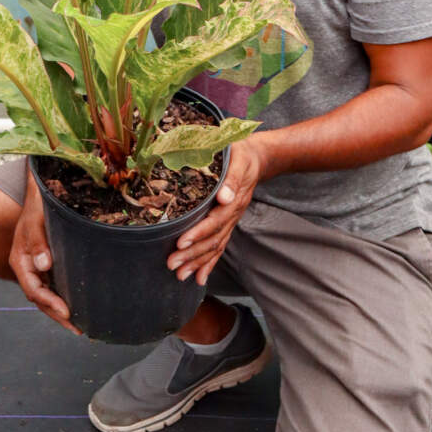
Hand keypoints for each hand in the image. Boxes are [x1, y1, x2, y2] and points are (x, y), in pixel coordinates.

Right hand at [9, 170, 81, 334]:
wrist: (39, 191)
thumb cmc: (37, 204)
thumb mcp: (35, 219)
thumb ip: (37, 240)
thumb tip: (45, 265)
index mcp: (21, 260)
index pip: (34, 290)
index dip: (50, 303)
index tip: (68, 312)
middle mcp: (29, 267)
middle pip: (41, 298)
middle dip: (58, 315)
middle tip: (79, 329)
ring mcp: (38, 266)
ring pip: (48, 294)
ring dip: (62, 310)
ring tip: (82, 325)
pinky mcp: (49, 262)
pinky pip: (55, 284)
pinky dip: (65, 296)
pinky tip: (81, 303)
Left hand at [167, 136, 265, 285]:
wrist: (259, 158)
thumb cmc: (243, 154)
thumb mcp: (240, 159)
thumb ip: (232, 178)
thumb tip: (224, 196)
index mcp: (234, 199)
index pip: (215, 220)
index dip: (198, 233)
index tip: (181, 242)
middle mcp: (233, 213)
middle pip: (213, 239)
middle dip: (192, 254)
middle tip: (173, 264)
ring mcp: (232, 220)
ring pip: (215, 246)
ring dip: (198, 262)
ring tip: (180, 275)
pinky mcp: (228, 222)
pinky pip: (220, 245)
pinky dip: (210, 262)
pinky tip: (199, 277)